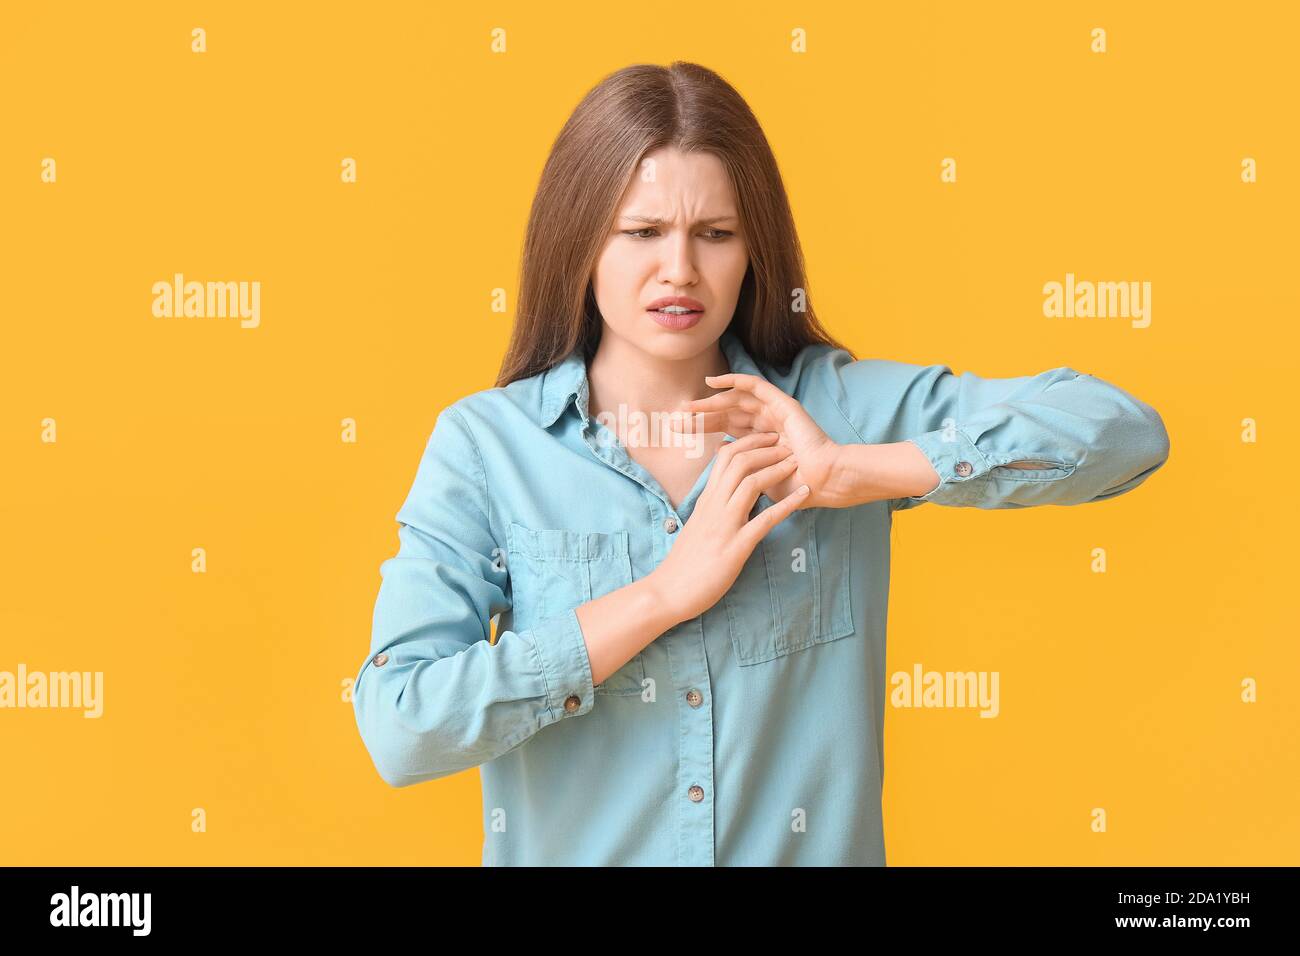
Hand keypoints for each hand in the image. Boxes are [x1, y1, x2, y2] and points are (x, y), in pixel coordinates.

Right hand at [647, 431, 808, 624]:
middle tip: (788, 443)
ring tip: (798, 462)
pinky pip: (765, 520)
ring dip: (777, 469)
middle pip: (739, 462)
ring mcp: (724, 525)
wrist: (668, 591)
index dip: (749, 443)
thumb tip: (725, 494)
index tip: (768, 438)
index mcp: (706, 500)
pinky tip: (805, 495)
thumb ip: (712, 508)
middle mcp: (714, 506)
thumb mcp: (697, 526)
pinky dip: (787, 505)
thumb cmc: (684, 562)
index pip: (725, 458)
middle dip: (766, 448)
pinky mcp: (735, 547)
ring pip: (751, 483)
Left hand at [676, 373, 840, 508]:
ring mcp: (774, 411)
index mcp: (759, 440)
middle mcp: (765, 423)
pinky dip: (733, 380)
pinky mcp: (782, 403)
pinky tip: (712, 382)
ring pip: (735, 400)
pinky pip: (755, 385)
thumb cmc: (793, 486)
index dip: (702, 427)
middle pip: (726, 413)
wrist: (820, 482)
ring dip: (710, 402)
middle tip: (674, 419)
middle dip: (700, 415)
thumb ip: (739, 466)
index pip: (725, 428)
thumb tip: (718, 454)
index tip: (677, 430)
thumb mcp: (756, 478)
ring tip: (688, 407)